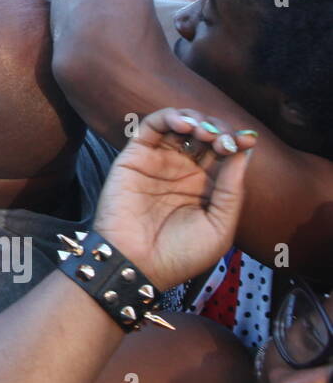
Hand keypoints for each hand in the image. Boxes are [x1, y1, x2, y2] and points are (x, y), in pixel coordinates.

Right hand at [92, 107, 255, 290]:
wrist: (138, 265)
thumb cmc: (179, 254)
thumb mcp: (220, 226)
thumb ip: (231, 189)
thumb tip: (243, 151)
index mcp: (205, 187)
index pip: (224, 154)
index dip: (237, 142)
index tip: (247, 141)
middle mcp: (182, 171)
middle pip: (205, 134)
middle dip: (218, 130)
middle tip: (222, 140)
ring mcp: (159, 161)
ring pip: (179, 125)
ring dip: (195, 120)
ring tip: (203, 131)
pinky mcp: (134, 156)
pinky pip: (151, 126)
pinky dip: (168, 117)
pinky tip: (183, 125)